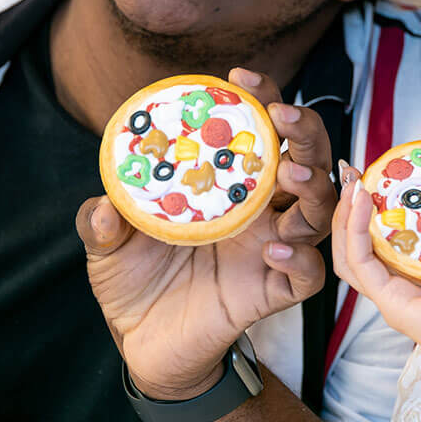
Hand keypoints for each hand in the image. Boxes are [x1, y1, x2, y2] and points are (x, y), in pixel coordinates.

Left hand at [77, 67, 337, 400]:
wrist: (141, 344)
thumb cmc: (132, 282)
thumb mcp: (106, 246)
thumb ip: (101, 223)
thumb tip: (104, 204)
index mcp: (228, 186)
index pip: (260, 132)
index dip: (261, 99)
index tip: (240, 77)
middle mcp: (259, 211)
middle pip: (307, 161)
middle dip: (305, 132)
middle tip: (282, 114)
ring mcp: (270, 250)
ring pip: (319, 212)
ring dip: (314, 187)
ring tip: (291, 173)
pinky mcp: (272, 292)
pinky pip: (309, 276)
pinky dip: (302, 260)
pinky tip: (275, 249)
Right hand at [331, 164, 420, 409]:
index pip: (402, 241)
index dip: (392, 209)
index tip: (393, 176)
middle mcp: (411, 287)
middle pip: (368, 246)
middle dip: (356, 210)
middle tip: (359, 173)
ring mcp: (397, 296)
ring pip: (352, 254)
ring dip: (345, 217)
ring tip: (353, 182)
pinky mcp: (391, 301)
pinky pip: (359, 262)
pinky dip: (354, 230)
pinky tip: (360, 201)